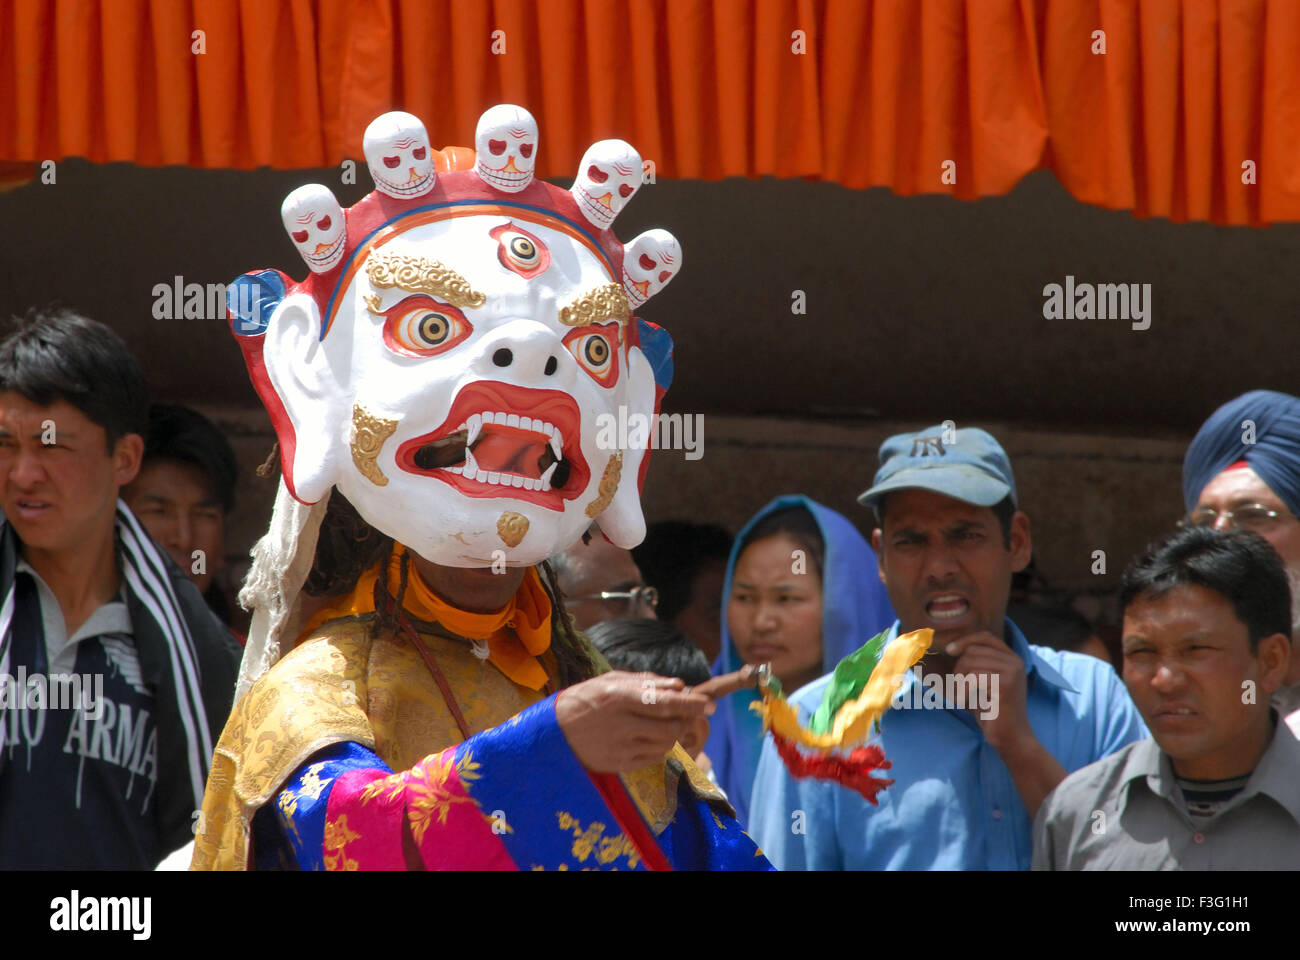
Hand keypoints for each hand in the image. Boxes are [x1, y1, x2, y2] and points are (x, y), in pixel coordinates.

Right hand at [556, 671, 715, 772]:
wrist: (552, 732)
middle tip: (688, 713)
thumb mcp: (610, 680)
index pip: (666, 702)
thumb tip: (679, 685)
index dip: (691, 703)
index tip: (708, 704)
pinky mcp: (619, 765)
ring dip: (673, 733)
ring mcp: (620, 747)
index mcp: (618, 697)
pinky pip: (653, 758)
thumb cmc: (584, 700)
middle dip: (685, 720)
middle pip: (671, 726)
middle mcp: (621, 723)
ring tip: (665, 723)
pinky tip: (651, 737)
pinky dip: (660, 747)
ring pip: (665, 744)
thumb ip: (646, 681)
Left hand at [943, 631, 1030, 751]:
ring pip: (970, 663)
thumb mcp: (982, 683)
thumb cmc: (992, 711)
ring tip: (965, 696)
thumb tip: (949, 646)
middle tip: (960, 689)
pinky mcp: (1006, 683)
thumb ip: (974, 664)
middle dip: (959, 668)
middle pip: (973, 650)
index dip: (965, 640)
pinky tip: (966, 702)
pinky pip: (973, 677)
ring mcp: (1012, 671)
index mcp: (1012, 658)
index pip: (985, 636)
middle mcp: (1015, 661)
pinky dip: (963, 690)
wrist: (1011, 738)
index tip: (949, 651)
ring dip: (960, 681)